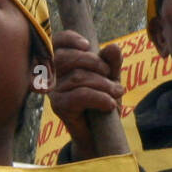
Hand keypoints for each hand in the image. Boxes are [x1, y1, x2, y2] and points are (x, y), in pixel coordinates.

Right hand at [48, 30, 123, 160]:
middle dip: (95, 63)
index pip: (57, 43)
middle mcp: (54, 76)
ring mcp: (54, 91)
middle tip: (111, 76)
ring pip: (77, 77)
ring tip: (117, 92)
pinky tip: (110, 104)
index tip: (88, 44)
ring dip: (103, 84)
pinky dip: (99, 98)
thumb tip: (113, 47)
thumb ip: (112, 62)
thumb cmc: (102, 102)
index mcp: (63, 64)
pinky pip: (80, 95)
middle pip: (66, 58)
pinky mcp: (59, 106)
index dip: (69, 39)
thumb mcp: (110, 78)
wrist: (99, 133)